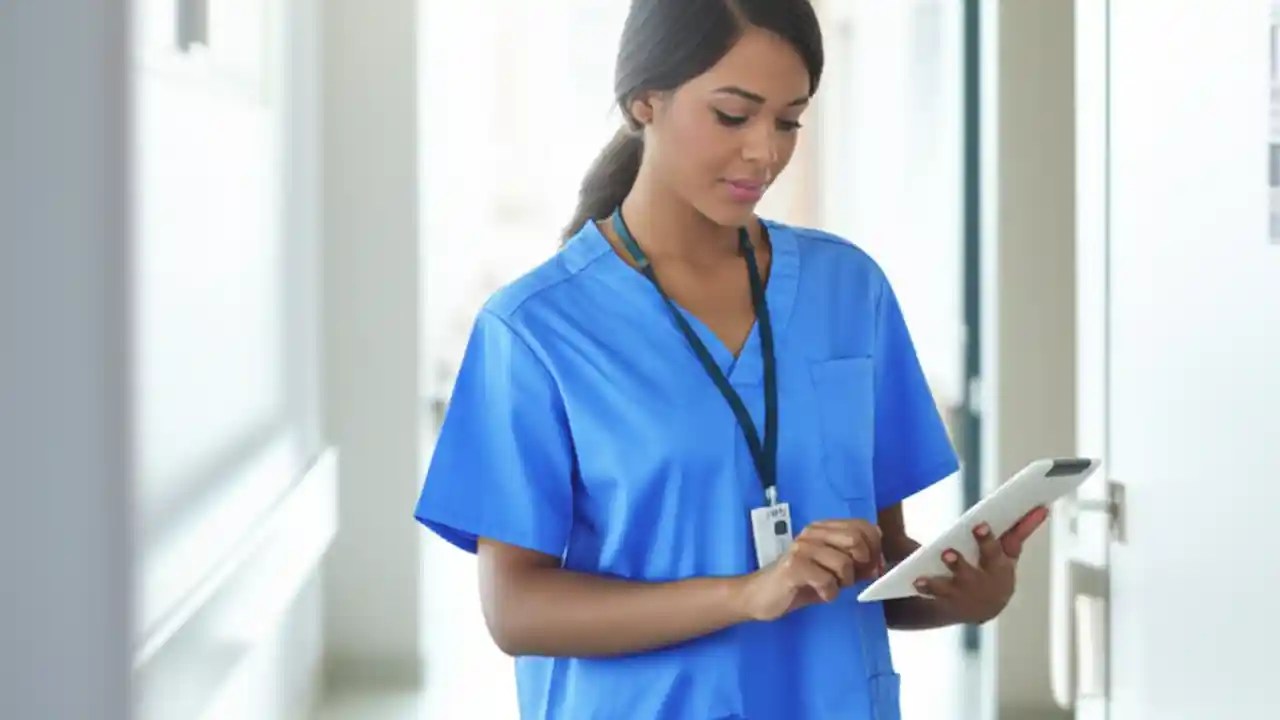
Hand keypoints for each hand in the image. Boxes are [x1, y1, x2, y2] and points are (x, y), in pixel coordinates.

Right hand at [737, 519, 882, 621]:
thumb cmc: (800, 584)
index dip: (875, 548)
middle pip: (856, 539)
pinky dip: (829, 593)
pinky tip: (819, 594)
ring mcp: (801, 548)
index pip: (863, 526)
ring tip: (830, 587)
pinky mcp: (793, 567)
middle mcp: (812, 533)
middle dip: (862, 564)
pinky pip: (827, 581)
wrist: (760, 596)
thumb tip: (880, 562)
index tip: (870, 567)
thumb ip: (856, 563)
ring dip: (843, 583)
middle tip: (852, 579)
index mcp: (823, 528)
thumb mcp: (833, 572)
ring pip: (844, 563)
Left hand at [913, 506, 1048, 623]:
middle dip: (958, 564)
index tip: (979, 525)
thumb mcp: (1008, 553)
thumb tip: (1042, 508)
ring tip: (926, 568)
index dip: (988, 540)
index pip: (996, 553)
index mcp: (999, 570)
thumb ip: (1021, 531)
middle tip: (948, 551)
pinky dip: (925, 587)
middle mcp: (981, 586)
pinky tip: (916, 580)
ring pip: (948, 587)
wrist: (981, 609)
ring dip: (937, 579)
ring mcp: (961, 595)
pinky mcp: (944, 601)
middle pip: (970, 573)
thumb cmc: (995, 570)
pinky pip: (933, 594)